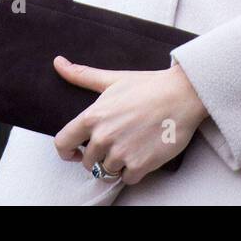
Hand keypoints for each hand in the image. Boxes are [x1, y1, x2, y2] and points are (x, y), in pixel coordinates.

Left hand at [52, 56, 206, 185]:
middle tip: (117, 142)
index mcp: (93, 116)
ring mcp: (121, 153)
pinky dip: (134, 171)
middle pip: (88, 161)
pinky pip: (127, 179)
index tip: (75, 153)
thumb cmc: (147, 86)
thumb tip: (57, 62)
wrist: (182, 95)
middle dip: (99, 156)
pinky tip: (143, 154)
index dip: (66, 151)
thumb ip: (82, 76)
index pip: (62, 143)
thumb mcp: (112, 79)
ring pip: (107, 171)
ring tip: (132, 145)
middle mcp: (103, 137)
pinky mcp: (141, 165)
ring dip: (117, 164)